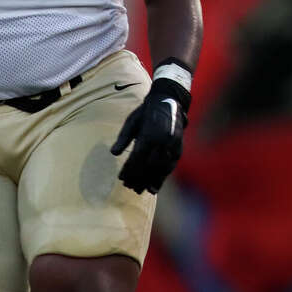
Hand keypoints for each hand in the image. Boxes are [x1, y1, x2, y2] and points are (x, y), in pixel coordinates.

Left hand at [110, 78, 189, 193]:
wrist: (168, 101)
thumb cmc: (145, 112)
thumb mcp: (131, 122)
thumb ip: (123, 138)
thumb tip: (113, 153)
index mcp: (148, 135)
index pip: (137, 158)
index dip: (129, 170)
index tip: (121, 179)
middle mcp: (162, 142)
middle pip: (149, 166)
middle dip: (138, 178)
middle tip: (129, 187)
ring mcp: (172, 145)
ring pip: (161, 168)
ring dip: (150, 181)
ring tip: (141, 190)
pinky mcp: (179, 147)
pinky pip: (170, 165)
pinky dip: (163, 176)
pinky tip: (156, 185)